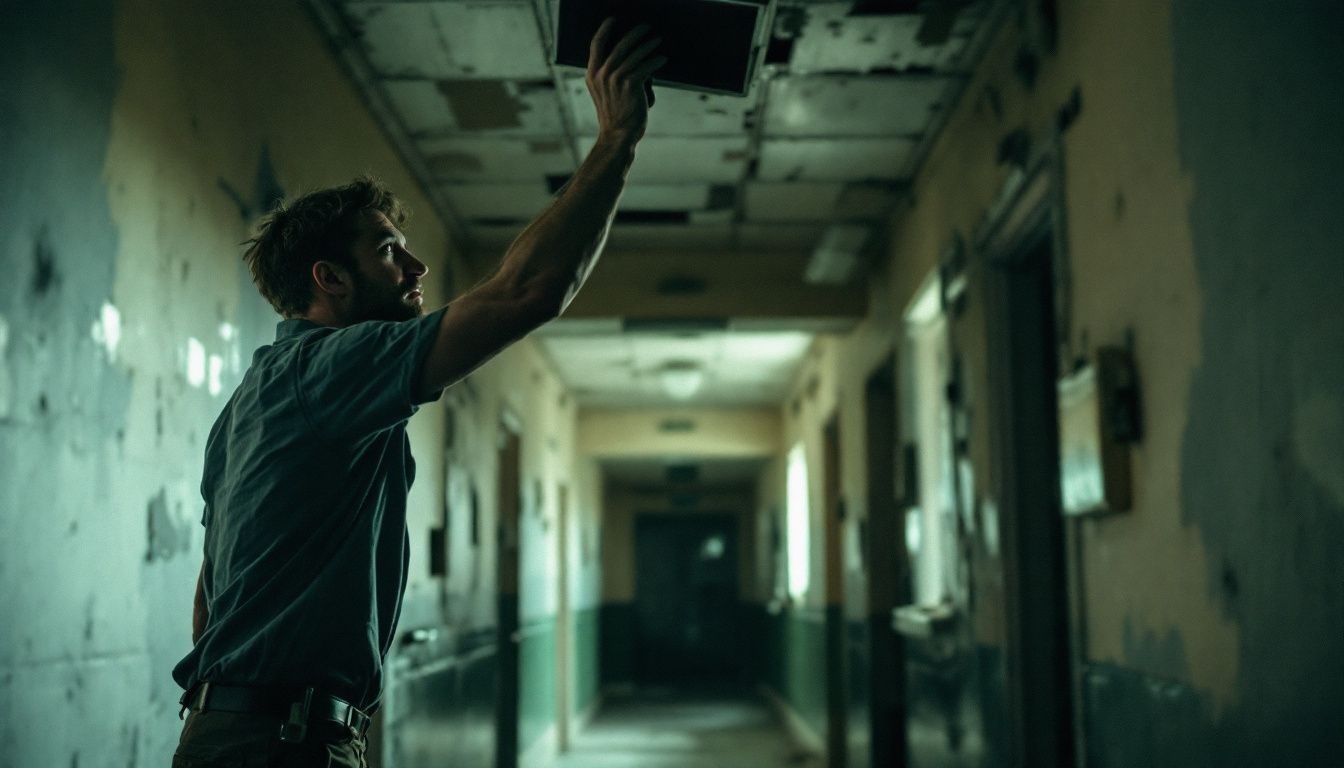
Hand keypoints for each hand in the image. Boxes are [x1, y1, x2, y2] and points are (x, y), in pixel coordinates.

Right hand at [586, 19, 665, 144]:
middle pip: (619, 45)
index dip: (604, 30)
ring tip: (658, 40)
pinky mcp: (630, 85)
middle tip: (646, 27)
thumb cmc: (617, 116)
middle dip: (634, 33)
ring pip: (635, 54)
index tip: (613, 20)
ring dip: (648, 45)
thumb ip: (617, 76)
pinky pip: (646, 67)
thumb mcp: (609, 93)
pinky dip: (655, 61)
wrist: (617, 136)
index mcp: (592, 75)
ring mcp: (614, 79)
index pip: (596, 45)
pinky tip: (662, 59)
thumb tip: (640, 60)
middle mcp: (601, 74)